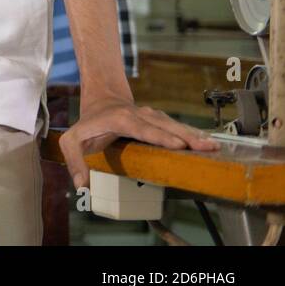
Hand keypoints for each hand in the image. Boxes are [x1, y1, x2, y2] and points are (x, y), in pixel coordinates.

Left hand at [59, 95, 218, 189]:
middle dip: (186, 137)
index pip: (142, 129)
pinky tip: (208, 142)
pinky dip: (193, 134)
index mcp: (120, 120)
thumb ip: (75, 161)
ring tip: (213, 146)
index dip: (160, 137)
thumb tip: (82, 186)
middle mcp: (139, 115)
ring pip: (174, 125)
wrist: (102, 99)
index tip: (177, 145)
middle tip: (206, 147)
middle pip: (165, 126)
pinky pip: (177, 127)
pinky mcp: (160, 120)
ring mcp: (152, 116)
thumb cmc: (88, 123)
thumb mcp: (72, 140)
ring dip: (194, 135)